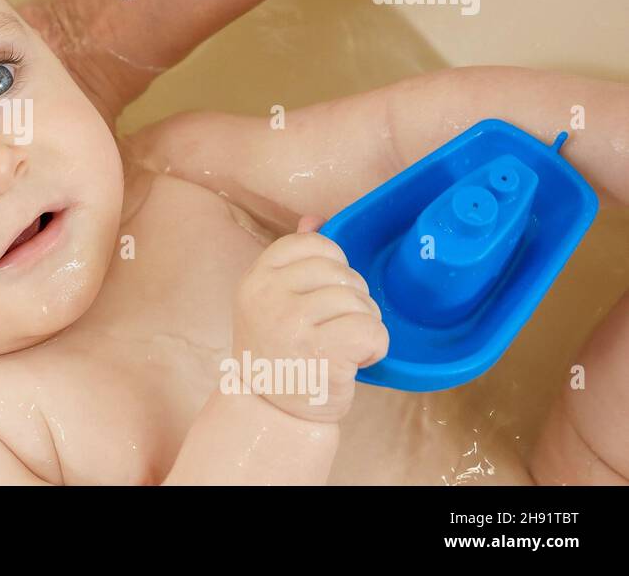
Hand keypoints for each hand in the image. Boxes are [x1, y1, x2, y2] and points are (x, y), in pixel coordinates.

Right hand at [231, 216, 387, 422]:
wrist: (270, 411)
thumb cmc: (279, 354)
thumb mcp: (273, 301)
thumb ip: (292, 260)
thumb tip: (314, 219)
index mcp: (256, 278)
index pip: (312, 244)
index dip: (333, 266)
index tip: (324, 295)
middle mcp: (269, 295)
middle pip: (342, 273)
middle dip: (352, 300)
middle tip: (334, 328)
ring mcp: (292, 323)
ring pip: (360, 302)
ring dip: (364, 325)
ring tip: (343, 346)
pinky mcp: (321, 352)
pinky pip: (372, 330)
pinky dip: (375, 347)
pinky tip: (356, 359)